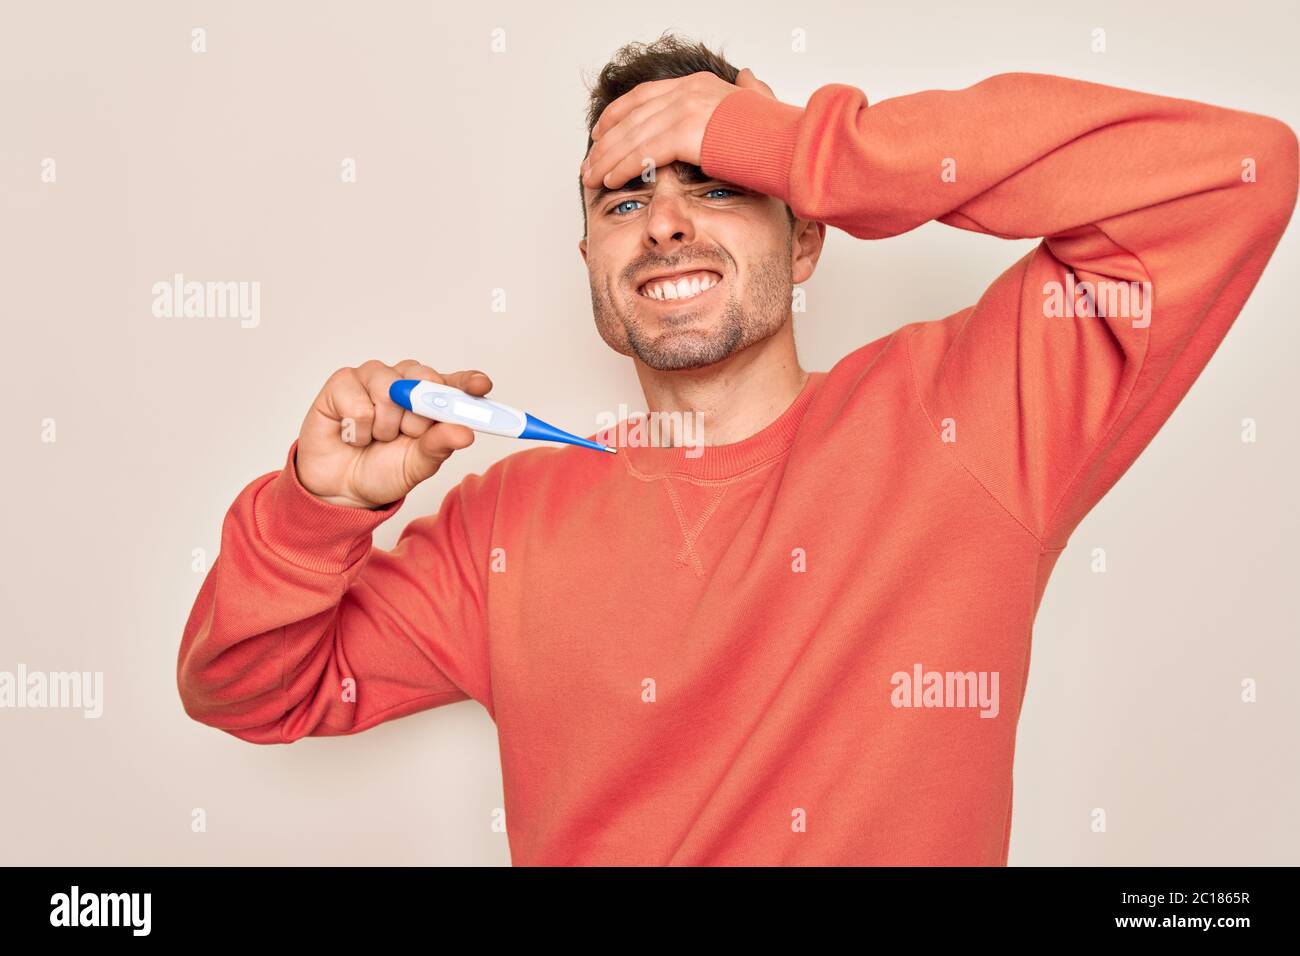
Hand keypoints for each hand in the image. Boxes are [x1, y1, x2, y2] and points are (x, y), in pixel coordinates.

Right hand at [295, 359, 492, 508]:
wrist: (341, 487)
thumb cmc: (383, 470)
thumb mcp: (417, 465)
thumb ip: (440, 445)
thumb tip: (466, 432)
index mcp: (430, 399)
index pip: (455, 383)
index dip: (468, 382)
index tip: (481, 386)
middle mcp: (404, 382)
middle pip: (423, 379)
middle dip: (418, 414)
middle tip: (408, 434)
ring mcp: (373, 378)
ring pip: (388, 391)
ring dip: (385, 426)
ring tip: (376, 438)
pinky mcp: (343, 382)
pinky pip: (359, 404)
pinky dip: (358, 430)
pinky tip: (353, 436)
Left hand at [581, 68, 775, 189]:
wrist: (795, 146)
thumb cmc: (782, 138)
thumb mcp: (763, 107)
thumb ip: (750, 92)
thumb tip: (748, 77)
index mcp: (701, 86)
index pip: (646, 95)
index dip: (619, 114)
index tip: (601, 132)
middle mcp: (690, 91)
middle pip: (633, 115)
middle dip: (607, 141)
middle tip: (589, 161)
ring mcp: (688, 109)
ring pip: (633, 134)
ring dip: (607, 158)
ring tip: (591, 176)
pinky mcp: (686, 132)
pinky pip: (643, 152)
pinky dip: (623, 166)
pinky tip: (610, 179)